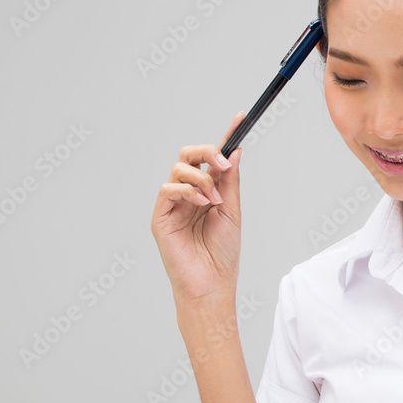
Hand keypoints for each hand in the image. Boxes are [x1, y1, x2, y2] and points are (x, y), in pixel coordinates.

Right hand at [150, 112, 245, 310]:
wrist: (212, 284)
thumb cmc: (221, 254)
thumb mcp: (232, 211)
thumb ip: (230, 182)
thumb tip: (235, 152)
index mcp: (207, 191)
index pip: (213, 158)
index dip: (225, 136)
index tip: (241, 118)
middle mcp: (189, 194)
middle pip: (189, 155)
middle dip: (207, 151)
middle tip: (223, 163)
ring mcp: (173, 204)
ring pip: (179, 169)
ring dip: (201, 178)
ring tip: (213, 200)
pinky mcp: (161, 217)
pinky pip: (168, 189)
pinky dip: (187, 191)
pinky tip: (202, 204)